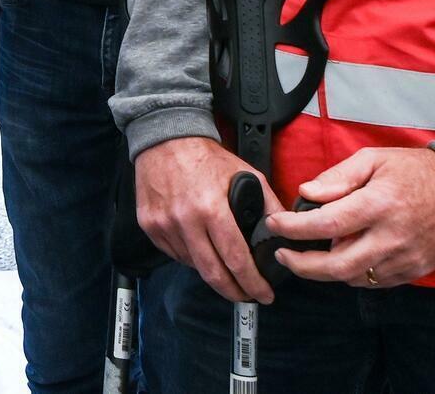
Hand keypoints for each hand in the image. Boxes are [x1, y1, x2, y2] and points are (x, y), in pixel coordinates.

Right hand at [135, 136, 281, 303]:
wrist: (166, 138)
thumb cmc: (206, 157)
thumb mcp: (247, 174)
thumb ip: (269, 204)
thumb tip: (284, 233)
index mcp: (211, 208)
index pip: (235, 259)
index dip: (253, 283)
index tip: (264, 294)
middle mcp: (185, 220)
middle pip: (212, 274)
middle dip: (234, 292)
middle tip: (247, 296)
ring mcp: (164, 225)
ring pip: (193, 266)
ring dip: (212, 271)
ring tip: (224, 266)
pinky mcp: (149, 226)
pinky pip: (175, 254)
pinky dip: (190, 257)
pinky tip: (200, 248)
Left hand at [269, 147, 434, 288]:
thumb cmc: (418, 172)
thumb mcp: (374, 159)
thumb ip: (338, 176)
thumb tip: (307, 193)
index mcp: (378, 204)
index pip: (327, 224)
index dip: (294, 228)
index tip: (275, 226)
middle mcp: (391, 237)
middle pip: (337, 265)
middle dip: (303, 265)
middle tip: (284, 255)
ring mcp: (405, 258)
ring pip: (354, 277)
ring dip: (328, 270)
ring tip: (314, 253)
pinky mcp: (415, 271)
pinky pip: (375, 281)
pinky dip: (354, 273)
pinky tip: (346, 257)